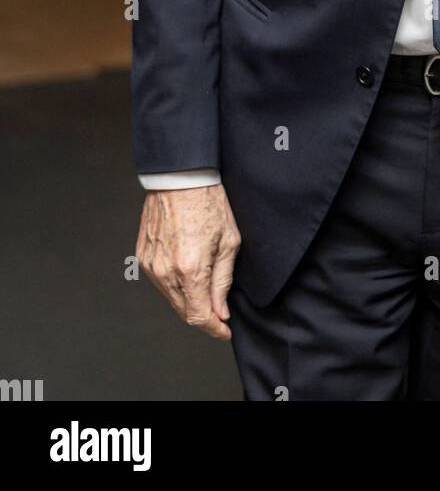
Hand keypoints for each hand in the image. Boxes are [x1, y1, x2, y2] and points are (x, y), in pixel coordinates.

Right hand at [136, 184, 241, 339]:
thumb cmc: (209, 203)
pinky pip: (161, 281)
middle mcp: (165, 272)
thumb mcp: (229, 242)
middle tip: (219, 309)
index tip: (224, 330)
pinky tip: (188, 268)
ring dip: (189, 298)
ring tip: (205, 280)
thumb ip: (222, 281)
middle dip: (203, 314)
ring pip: (171, 297)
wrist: (180, 177)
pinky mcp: (143, 257)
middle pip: (183, 311)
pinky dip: (175, 283)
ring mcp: (151, 265)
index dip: (213, 328)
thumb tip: (220, 311)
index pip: (198, 316)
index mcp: (189, 270)